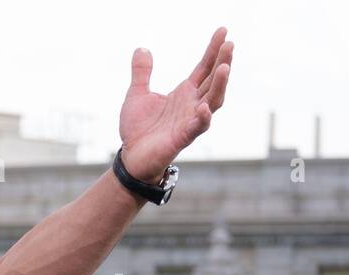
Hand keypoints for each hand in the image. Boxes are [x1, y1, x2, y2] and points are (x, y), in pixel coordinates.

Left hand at [119, 27, 233, 181]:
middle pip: (214, 80)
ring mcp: (190, 120)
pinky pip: (198, 127)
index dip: (214, 50)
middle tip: (229, 44)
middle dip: (223, 62)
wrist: (131, 156)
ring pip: (213, 101)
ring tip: (224, 67)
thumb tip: (141, 49)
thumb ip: (142, 73)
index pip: (204, 67)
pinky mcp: (183, 137)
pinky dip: (202, 117)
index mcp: (184, 93)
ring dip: (219, 85)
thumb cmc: (138, 128)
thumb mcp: (136, 95)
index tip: (223, 31)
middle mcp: (192, 104)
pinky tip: (204, 108)